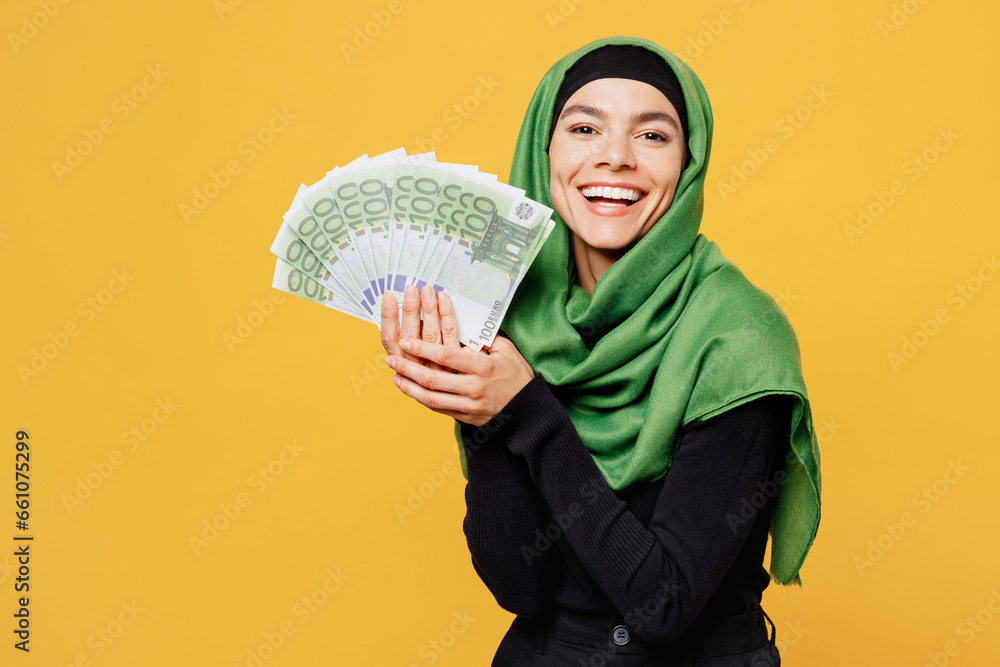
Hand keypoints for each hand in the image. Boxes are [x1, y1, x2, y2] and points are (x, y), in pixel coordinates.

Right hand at [380, 283, 454, 370]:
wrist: (469, 400)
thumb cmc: (441, 376)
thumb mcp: (421, 365)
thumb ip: (413, 345)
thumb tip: (406, 312)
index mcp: (404, 365)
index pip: (390, 340)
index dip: (388, 317)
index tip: (388, 297)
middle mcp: (419, 367)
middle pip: (409, 336)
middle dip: (408, 310)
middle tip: (410, 289)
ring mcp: (438, 366)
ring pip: (431, 333)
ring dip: (428, 309)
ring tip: (426, 289)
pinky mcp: (457, 363)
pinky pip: (451, 333)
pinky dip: (447, 314)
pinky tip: (444, 298)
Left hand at [381, 285, 534, 425]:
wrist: (528, 412)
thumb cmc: (519, 377)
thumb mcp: (508, 352)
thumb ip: (486, 338)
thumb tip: (465, 325)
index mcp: (483, 367)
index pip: (446, 356)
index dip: (423, 348)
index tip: (406, 340)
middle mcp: (473, 387)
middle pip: (433, 378)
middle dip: (408, 367)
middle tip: (391, 358)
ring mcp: (467, 404)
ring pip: (430, 397)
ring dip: (409, 386)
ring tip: (394, 375)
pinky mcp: (464, 416)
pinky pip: (437, 408)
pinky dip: (420, 399)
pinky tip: (409, 389)